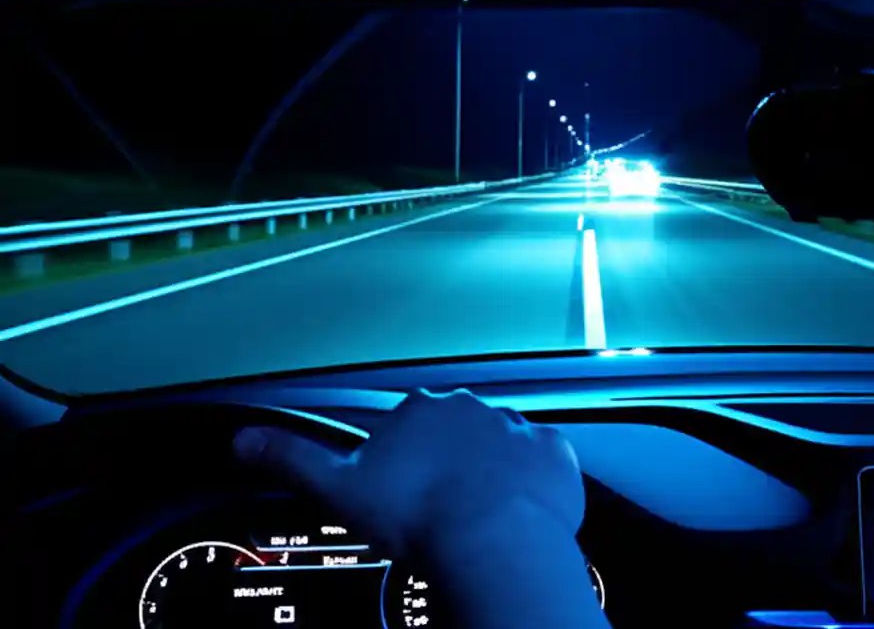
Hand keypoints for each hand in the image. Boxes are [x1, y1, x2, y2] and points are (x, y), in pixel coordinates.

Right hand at [232, 389, 584, 559]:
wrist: (492, 537)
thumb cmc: (420, 515)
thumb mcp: (338, 487)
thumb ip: (292, 458)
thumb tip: (246, 440)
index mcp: (420, 410)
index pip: (405, 424)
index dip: (401, 459)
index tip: (401, 488)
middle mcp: (472, 409)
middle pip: (455, 431)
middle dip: (447, 461)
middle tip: (437, 505)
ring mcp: (518, 428)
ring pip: (500, 444)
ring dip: (491, 469)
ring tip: (478, 513)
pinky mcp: (553, 453)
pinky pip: (543, 462)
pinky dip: (534, 480)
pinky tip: (519, 507)